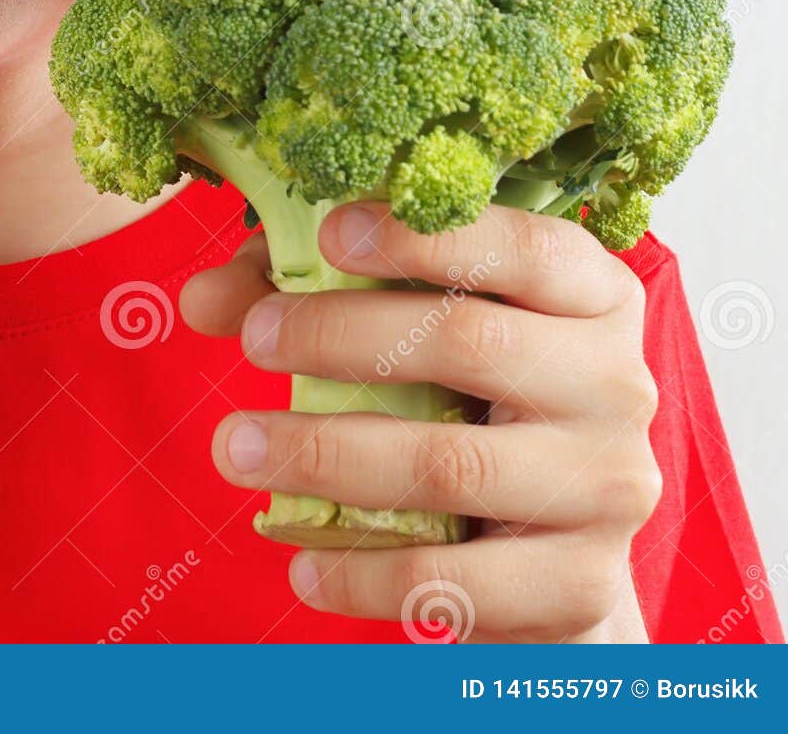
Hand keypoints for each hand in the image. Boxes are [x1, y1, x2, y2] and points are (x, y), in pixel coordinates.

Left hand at [180, 201, 660, 641]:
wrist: (554, 551)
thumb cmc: (461, 399)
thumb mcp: (403, 324)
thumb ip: (305, 290)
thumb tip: (199, 300)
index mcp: (590, 292)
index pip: (521, 245)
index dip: (425, 233)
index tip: (331, 231)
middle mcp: (617, 381)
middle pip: (471, 344)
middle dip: (341, 336)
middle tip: (252, 339)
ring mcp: (609, 487)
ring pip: (451, 464)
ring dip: (325, 455)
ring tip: (235, 447)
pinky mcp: (582, 584)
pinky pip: (455, 581)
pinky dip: (361, 573)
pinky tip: (299, 561)